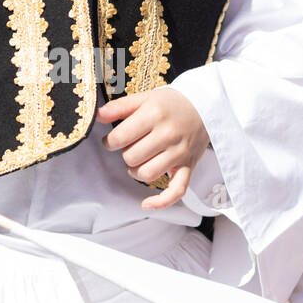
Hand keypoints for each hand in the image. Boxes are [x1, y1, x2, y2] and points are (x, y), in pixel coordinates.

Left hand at [95, 87, 209, 209]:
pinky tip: (146, 204)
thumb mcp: (145, 98)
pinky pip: (176, 191)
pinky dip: (161, 201)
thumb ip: (119, 107)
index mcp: (154, 115)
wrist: (205, 107)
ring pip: (147, 175)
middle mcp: (168, 135)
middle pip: (131, 158)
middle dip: (125, 153)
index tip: (113, 140)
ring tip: (139, 161)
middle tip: (131, 146)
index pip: (120, 138)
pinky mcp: (188, 167)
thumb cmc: (172, 103)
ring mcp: (179, 153)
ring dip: (136, 171)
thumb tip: (97, 115)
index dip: (110, 142)